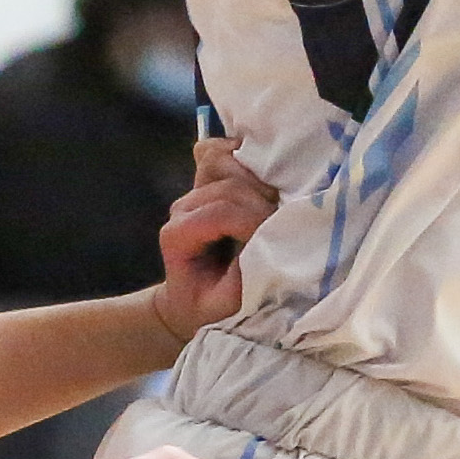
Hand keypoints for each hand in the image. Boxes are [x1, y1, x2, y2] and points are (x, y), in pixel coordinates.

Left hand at [148, 138, 278, 341]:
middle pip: (230, 186)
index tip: (275, 241)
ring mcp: (192, 191)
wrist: (192, 301)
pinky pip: (222, 150)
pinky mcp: (206, 181)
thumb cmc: (212, 308)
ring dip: (256, 182)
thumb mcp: (228, 305)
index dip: (256, 221)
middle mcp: (181, 208)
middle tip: (281, 228)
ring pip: (227, 163)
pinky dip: (244, 156)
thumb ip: (243, 274)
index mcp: (177, 236)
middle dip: (261, 203)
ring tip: (274, 209)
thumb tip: (265, 239)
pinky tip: (263, 181)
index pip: (224, 212)